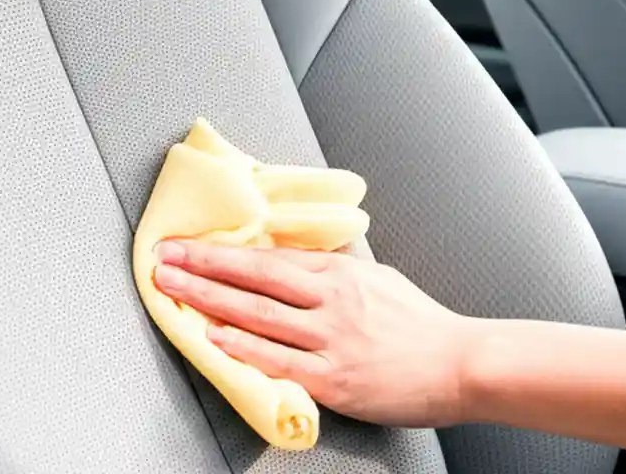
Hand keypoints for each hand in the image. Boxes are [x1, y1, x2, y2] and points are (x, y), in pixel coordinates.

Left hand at [152, 240, 481, 427]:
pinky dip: (243, 347)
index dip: (220, 251)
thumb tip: (292, 261)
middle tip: (162, 261)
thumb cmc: (419, 323)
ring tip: (172, 292)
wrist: (462, 364)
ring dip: (209, 301)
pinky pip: (279, 361)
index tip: (185, 246)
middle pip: (254, 279)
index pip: (267, 257)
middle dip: (202, 268)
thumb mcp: (374, 278)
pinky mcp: (335, 378)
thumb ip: (331, 271)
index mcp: (339, 273)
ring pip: (258, 315)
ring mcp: (331, 340)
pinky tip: (214, 338)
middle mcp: (331, 301)